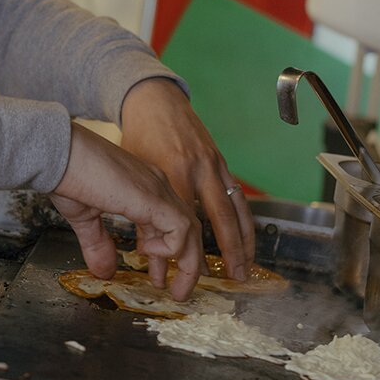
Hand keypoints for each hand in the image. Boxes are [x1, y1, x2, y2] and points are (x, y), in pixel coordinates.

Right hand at [51, 120, 204, 300]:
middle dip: (187, 262)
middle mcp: (155, 184)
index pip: (169, 220)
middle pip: (188, 226)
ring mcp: (156, 189)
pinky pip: (180, 229)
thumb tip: (105, 272)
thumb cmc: (66, 174)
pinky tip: (147, 254)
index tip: (158, 276)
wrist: (58, 153)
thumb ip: (98, 243)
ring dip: (187, 263)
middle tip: (179, 291)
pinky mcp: (152, 198)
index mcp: (142, 186)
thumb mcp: (85, 217)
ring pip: (191, 230)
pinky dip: (172, 249)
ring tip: (176, 288)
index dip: (167, 251)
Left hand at [118, 77, 255, 283]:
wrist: (153, 100)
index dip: (188, 252)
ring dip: (245, 240)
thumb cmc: (137, 137)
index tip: (188, 275)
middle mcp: (198, 168)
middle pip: (220, 218)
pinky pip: (238, 195)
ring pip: (237, 208)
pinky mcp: (221, 160)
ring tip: (245, 267)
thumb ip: (141, 217)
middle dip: (229, 251)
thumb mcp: (133, 175)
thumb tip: (150, 256)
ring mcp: (214, 163)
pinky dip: (244, 219)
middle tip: (233, 279)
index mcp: (173, 172)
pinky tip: (245, 238)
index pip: (186, 222)